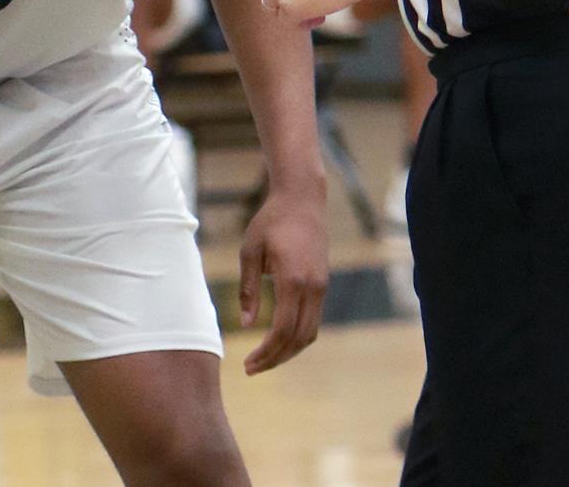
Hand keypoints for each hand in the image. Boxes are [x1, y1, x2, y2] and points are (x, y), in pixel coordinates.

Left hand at [238, 185, 329, 374]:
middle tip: (251, 369)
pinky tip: (278, 340)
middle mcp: (312, 288)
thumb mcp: (250, 252)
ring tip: (264, 360)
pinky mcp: (323, 284)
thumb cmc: (270, 221)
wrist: (302, 200)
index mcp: (292, 280)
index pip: (282, 329)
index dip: (266, 352)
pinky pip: (313, 320)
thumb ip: (248, 290)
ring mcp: (321, 287)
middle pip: (298, 338)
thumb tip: (245, 324)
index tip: (248, 364)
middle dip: (275, 358)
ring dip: (288, 351)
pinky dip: (297, 336)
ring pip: (309, 333)